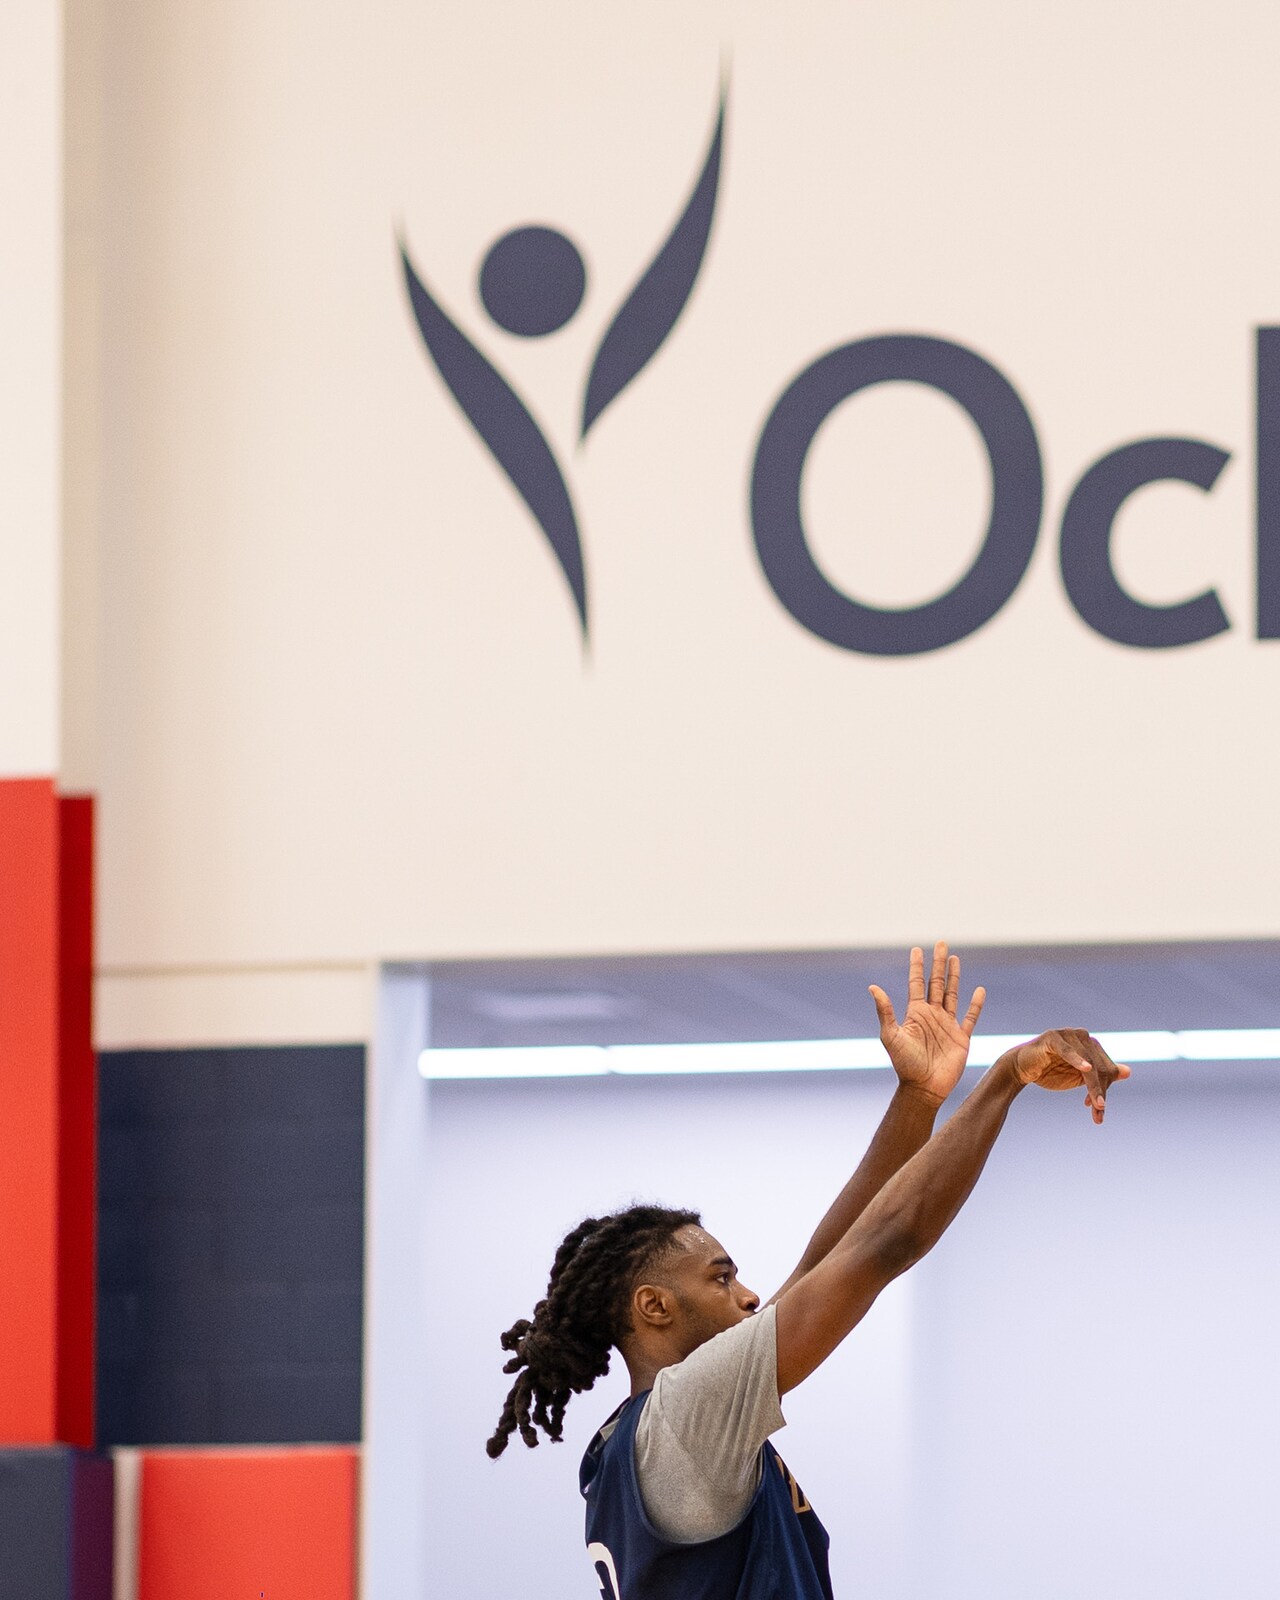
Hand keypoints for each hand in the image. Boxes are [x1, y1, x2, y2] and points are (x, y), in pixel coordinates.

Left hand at [869, 942, 985, 1105]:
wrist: (924, 1088)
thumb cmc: (904, 1064)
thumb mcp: (891, 1036)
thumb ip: (885, 1012)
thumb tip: (872, 987)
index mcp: (915, 1013)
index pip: (917, 984)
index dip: (917, 967)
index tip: (917, 949)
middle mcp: (931, 1015)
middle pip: (936, 983)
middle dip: (938, 964)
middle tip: (941, 944)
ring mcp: (947, 1025)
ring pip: (952, 994)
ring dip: (954, 977)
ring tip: (955, 958)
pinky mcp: (961, 1038)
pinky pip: (970, 1017)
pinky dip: (976, 1004)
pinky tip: (979, 990)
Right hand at [1004, 1029, 1131, 1123]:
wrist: (1021, 1069)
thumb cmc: (1050, 1072)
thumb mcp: (1079, 1078)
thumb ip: (1102, 1075)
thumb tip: (1128, 1072)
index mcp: (1091, 1045)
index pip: (1106, 1068)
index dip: (1105, 1089)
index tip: (1099, 1109)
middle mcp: (1083, 1037)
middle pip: (1100, 1067)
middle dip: (1100, 1091)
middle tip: (1099, 1111)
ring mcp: (1068, 1035)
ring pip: (1088, 1063)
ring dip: (1094, 1086)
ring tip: (1097, 1105)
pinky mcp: (1052, 1037)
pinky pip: (1068, 1051)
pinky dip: (1077, 1060)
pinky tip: (1087, 1069)